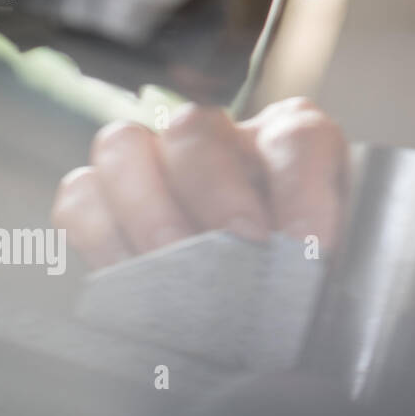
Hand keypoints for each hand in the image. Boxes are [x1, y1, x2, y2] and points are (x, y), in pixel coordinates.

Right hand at [52, 97, 350, 268]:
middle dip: (215, 194)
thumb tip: (307, 271)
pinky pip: (81, 194)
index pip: (296, 137)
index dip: (302, 189)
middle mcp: (223, 136)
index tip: (309, 247)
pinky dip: (101, 237)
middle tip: (238, 249)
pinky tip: (134, 280)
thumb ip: (323, 255)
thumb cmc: (312, 265)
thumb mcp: (334, 254)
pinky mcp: (109, 197)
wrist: (280, 287)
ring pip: (123, 144)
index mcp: (294, 137)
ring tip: (174, 267)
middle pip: (195, 128)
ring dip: (147, 209)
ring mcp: (158, 159)